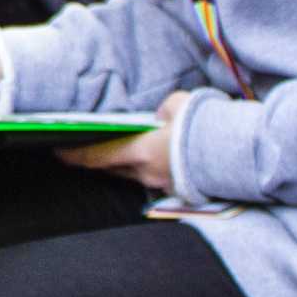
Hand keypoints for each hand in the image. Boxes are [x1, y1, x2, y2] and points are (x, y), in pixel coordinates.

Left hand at [60, 91, 195, 189]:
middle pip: (111, 169)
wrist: (239, 154)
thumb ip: (162, 111)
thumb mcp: (179, 105)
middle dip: (97, 160)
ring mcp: (163, 185)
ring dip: (124, 164)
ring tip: (120, 151)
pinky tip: (158, 158)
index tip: (57, 151)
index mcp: (140, 152)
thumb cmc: (205, 126)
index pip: (95, 157)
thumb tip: (158, 119)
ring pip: (133, 175)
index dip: (73, 155)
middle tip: (85, 150)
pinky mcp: (180, 191)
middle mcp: (146, 174)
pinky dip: (149, 169)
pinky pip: (155, 179)